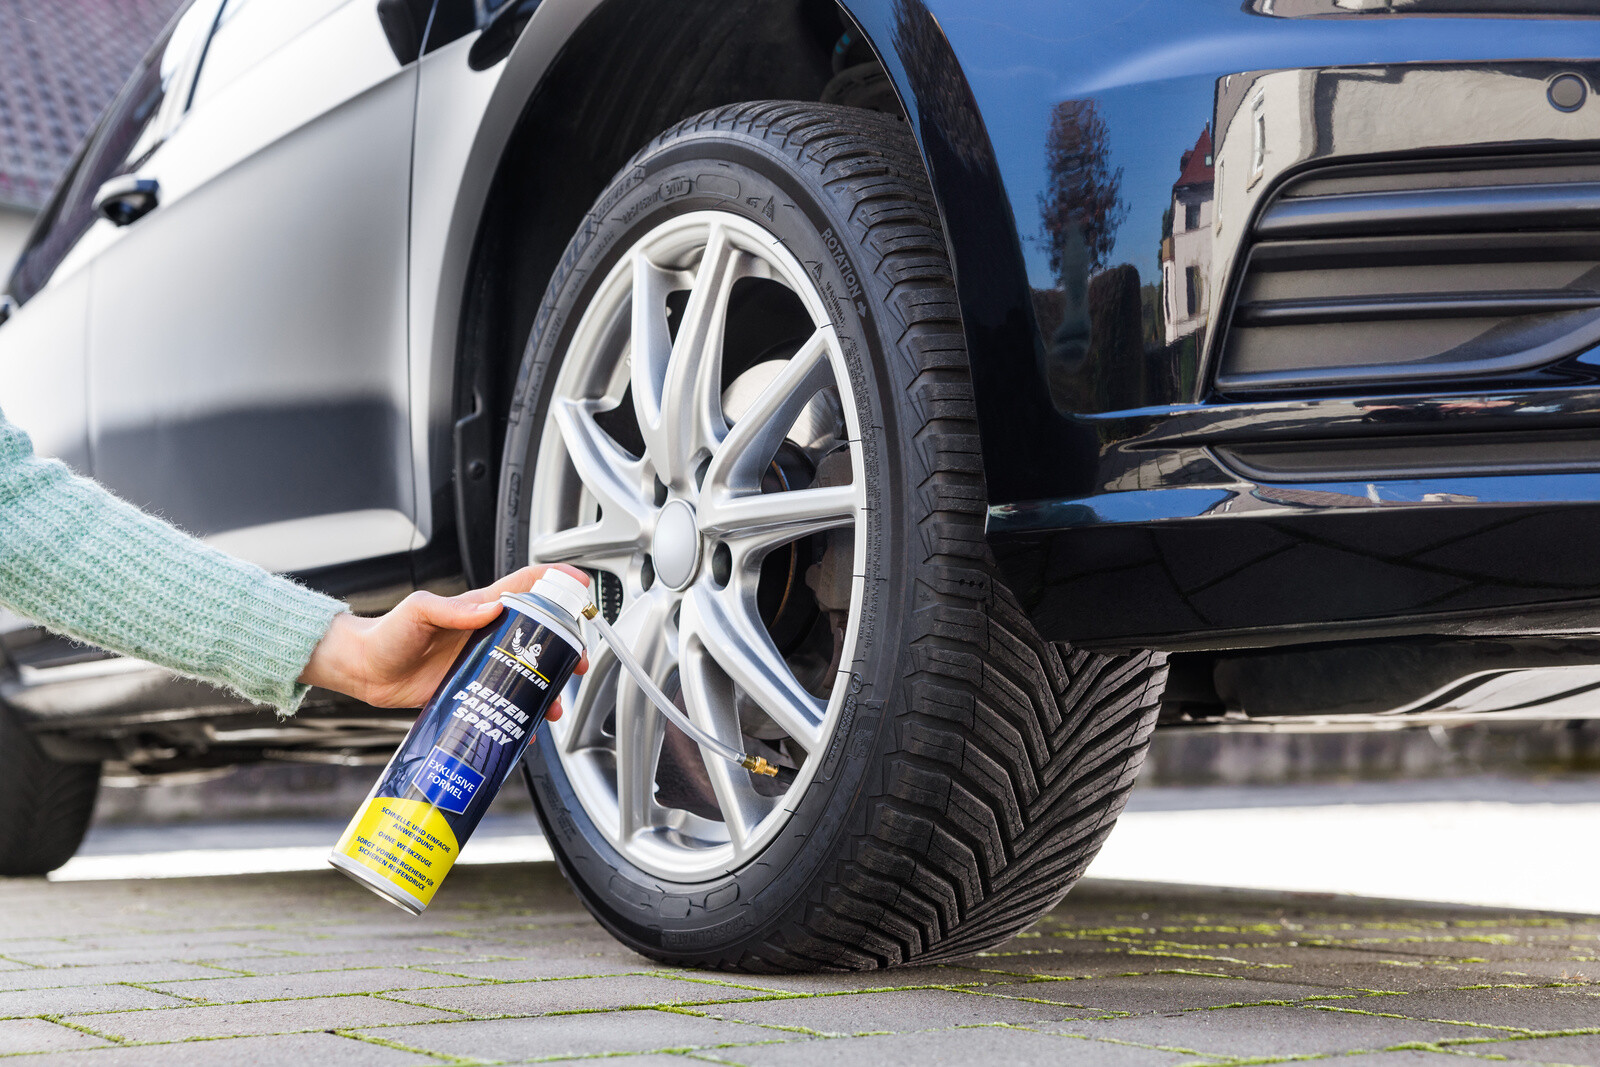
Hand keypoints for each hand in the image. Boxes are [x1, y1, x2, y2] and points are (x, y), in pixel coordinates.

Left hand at [300, 565, 590, 709]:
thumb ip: (453, 610)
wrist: (364, 670)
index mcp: (479, 607)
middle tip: (578, 662)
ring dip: (548, 687)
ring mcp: (482, 663)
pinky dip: (519, 714)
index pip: (526, 586)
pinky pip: (504, 700)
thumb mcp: (418, 612)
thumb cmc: (387, 634)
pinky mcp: (473, 689)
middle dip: (565, 647)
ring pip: (527, 672)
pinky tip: (525, 728)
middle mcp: (487, 634)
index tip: (580, 585)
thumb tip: (492, 608)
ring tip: (554, 705)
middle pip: (539, 635)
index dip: (556, 581)